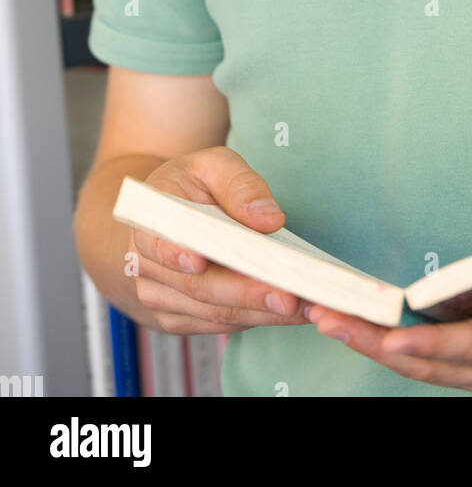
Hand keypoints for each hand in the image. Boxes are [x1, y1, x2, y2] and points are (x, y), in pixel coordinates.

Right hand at [126, 146, 308, 334]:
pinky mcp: (179, 318)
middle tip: (287, 295)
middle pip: (198, 286)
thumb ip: (239, 185)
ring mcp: (161, 297)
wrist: (167, 216)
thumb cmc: (193, 186)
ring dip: (260, 312)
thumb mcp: (214, 166)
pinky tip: (289, 312)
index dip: (176, 254)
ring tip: (303, 306)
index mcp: (151, 219)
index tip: (200, 262)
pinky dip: (257, 319)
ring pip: (213, 313)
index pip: (159, 242)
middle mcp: (147, 264)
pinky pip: (219, 325)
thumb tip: (267, 218)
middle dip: (245, 293)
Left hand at [306, 258, 471, 395]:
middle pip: (425, 363)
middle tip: (323, 315)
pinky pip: (425, 358)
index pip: (470, 349)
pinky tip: (360, 323)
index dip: (429, 344)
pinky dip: (388, 344)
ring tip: (323, 315)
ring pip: (417, 364)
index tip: (390, 334)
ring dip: (369, 342)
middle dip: (371, 342)